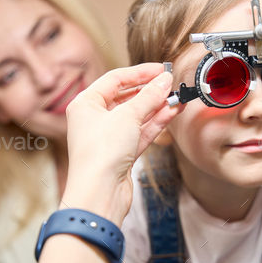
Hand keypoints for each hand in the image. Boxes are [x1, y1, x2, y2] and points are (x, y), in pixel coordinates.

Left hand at [62, 63, 183, 225]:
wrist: (99, 193)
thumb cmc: (100, 154)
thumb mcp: (128, 116)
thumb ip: (149, 97)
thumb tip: (164, 81)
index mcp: (85, 104)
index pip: (114, 79)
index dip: (139, 73)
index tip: (160, 69)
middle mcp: (94, 120)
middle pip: (126, 97)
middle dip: (149, 91)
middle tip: (170, 84)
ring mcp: (108, 137)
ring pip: (136, 116)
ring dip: (156, 107)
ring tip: (176, 97)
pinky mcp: (121, 153)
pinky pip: (140, 132)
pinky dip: (156, 122)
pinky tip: (171, 112)